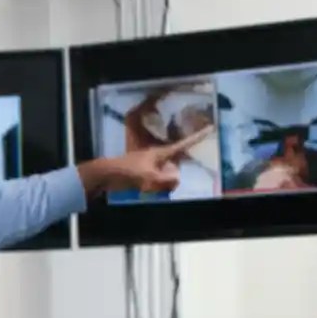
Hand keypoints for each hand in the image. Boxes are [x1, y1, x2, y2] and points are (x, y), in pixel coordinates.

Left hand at [80, 124, 214, 197]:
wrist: (106, 175)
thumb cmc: (128, 172)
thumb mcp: (150, 177)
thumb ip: (166, 179)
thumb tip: (177, 179)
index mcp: (161, 153)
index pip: (183, 145)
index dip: (197, 137)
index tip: (210, 128)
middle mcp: (157, 156)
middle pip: (176, 162)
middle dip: (177, 170)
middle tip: (170, 178)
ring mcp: (150, 163)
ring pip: (166, 172)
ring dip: (165, 181)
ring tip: (154, 186)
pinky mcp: (143, 172)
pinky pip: (157, 179)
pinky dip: (157, 185)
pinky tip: (151, 190)